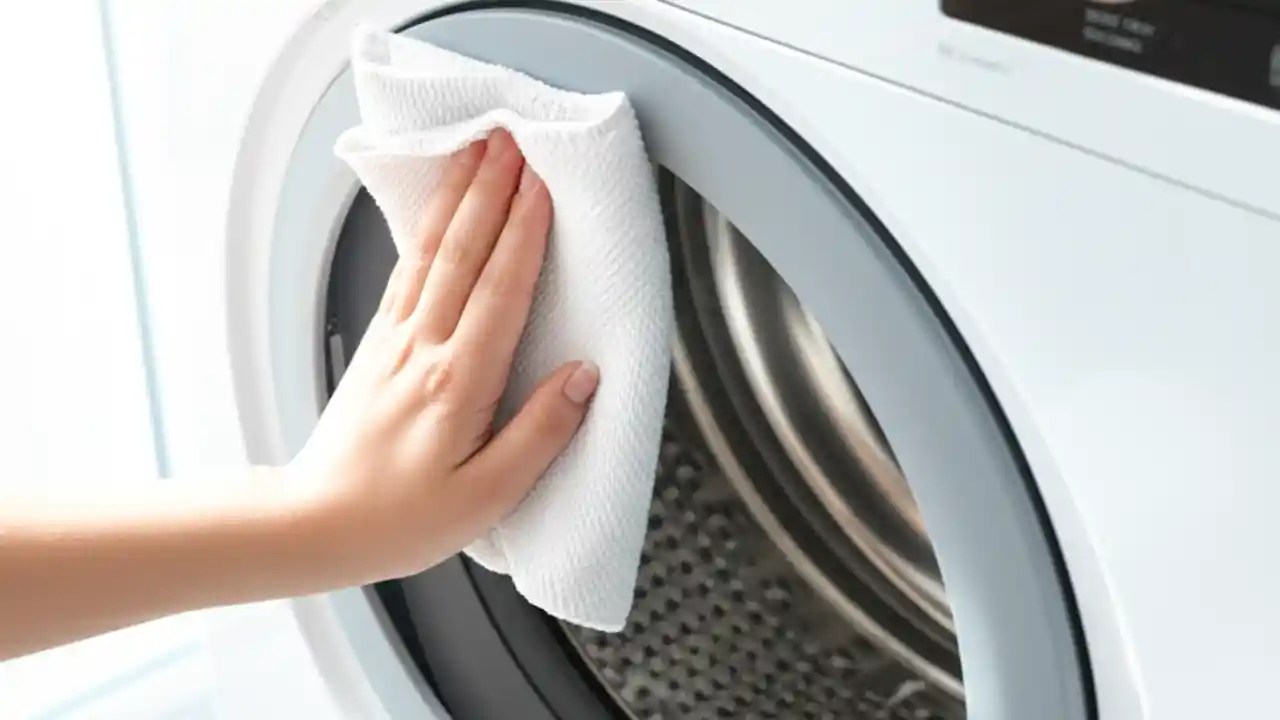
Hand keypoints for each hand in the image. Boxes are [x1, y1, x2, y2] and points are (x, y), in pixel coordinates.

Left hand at [292, 128, 597, 584]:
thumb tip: (583, 377)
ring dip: (457, 195)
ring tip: (478, 150)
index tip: (545, 183)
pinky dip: (427, 228)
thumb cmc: (399, 519)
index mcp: (457, 383)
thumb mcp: (486, 498)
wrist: (312, 524)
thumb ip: (540, 434)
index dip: (525, 232)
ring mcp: (394, 340)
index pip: (501, 291)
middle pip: (463, 252)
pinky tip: (439, 208)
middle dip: (491, 189)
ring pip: (431, 251)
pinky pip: (407, 270)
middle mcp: (422, 349)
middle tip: (514, 138)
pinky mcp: (376, 343)